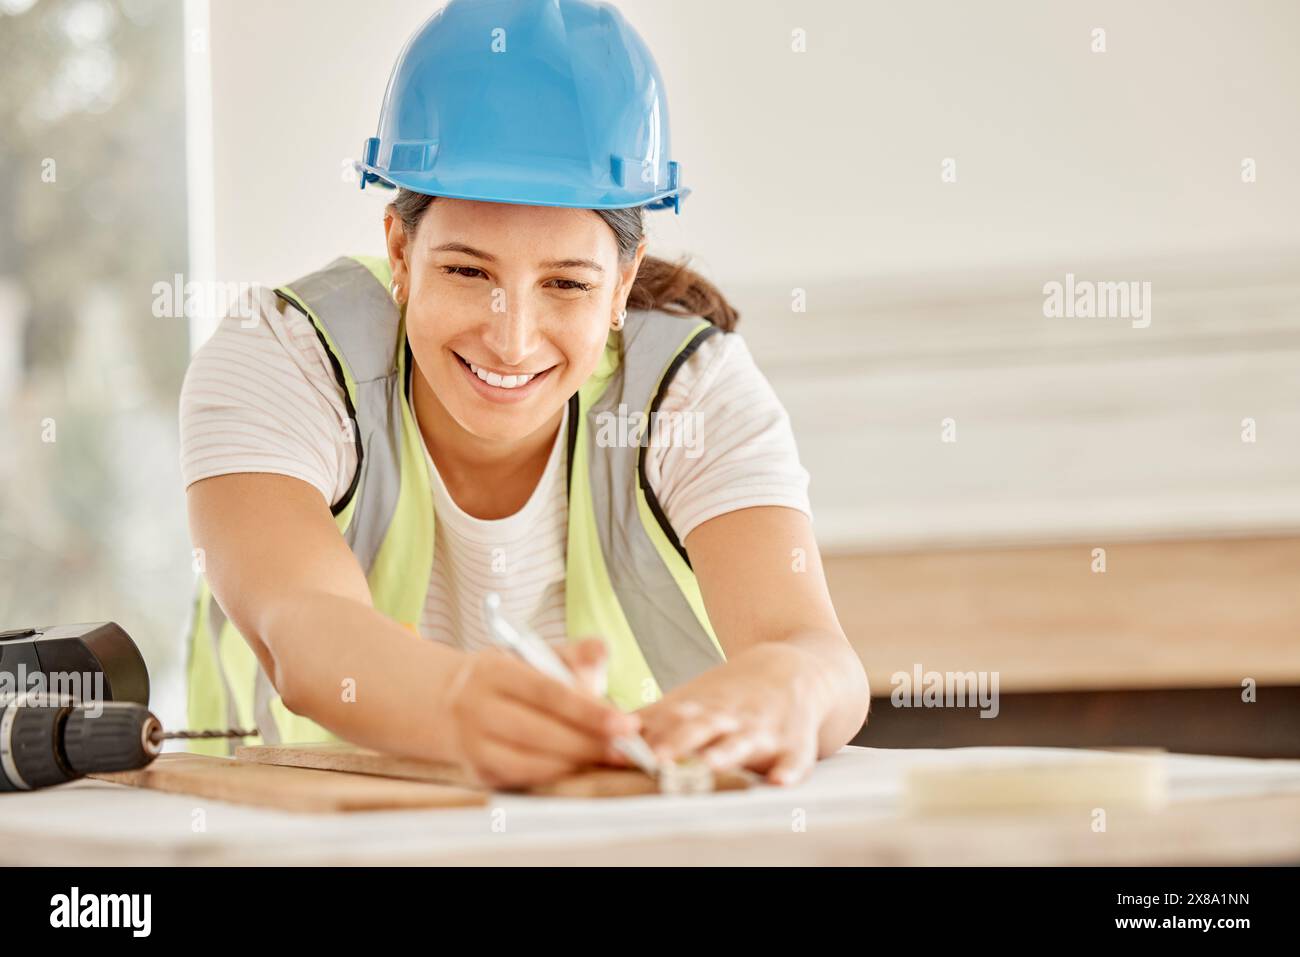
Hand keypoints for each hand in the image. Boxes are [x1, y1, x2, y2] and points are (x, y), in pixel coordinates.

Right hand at [437, 642, 639, 788]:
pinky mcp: (475, 771)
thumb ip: (572, 653)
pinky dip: (554, 775)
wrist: (448, 702)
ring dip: (575, 762)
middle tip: (626, 749)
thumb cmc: (507, 677)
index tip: (626, 723)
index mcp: (494, 670)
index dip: (589, 711)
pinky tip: (577, 767)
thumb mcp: (533, 654)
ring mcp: (471, 743)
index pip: (547, 692)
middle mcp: (475, 706)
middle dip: (589, 743)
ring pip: (530, 761)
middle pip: (539, 731)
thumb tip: (602, 651)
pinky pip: (521, 779)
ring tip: (608, 757)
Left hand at [636, 642, 824, 785]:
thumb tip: (600, 738)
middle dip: (679, 743)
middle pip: (700, 728)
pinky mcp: (794, 746)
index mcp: (698, 710)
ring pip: (742, 743)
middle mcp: (727, 719)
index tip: (618, 750)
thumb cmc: (729, 697)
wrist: (792, 668)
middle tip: (658, 759)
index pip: (667, 722)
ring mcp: (761, 731)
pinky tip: (778, 782)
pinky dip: (788, 772)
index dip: (644, 737)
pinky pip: (794, 761)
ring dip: (725, 753)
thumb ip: (652, 722)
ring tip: (708, 764)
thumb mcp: (691, 701)